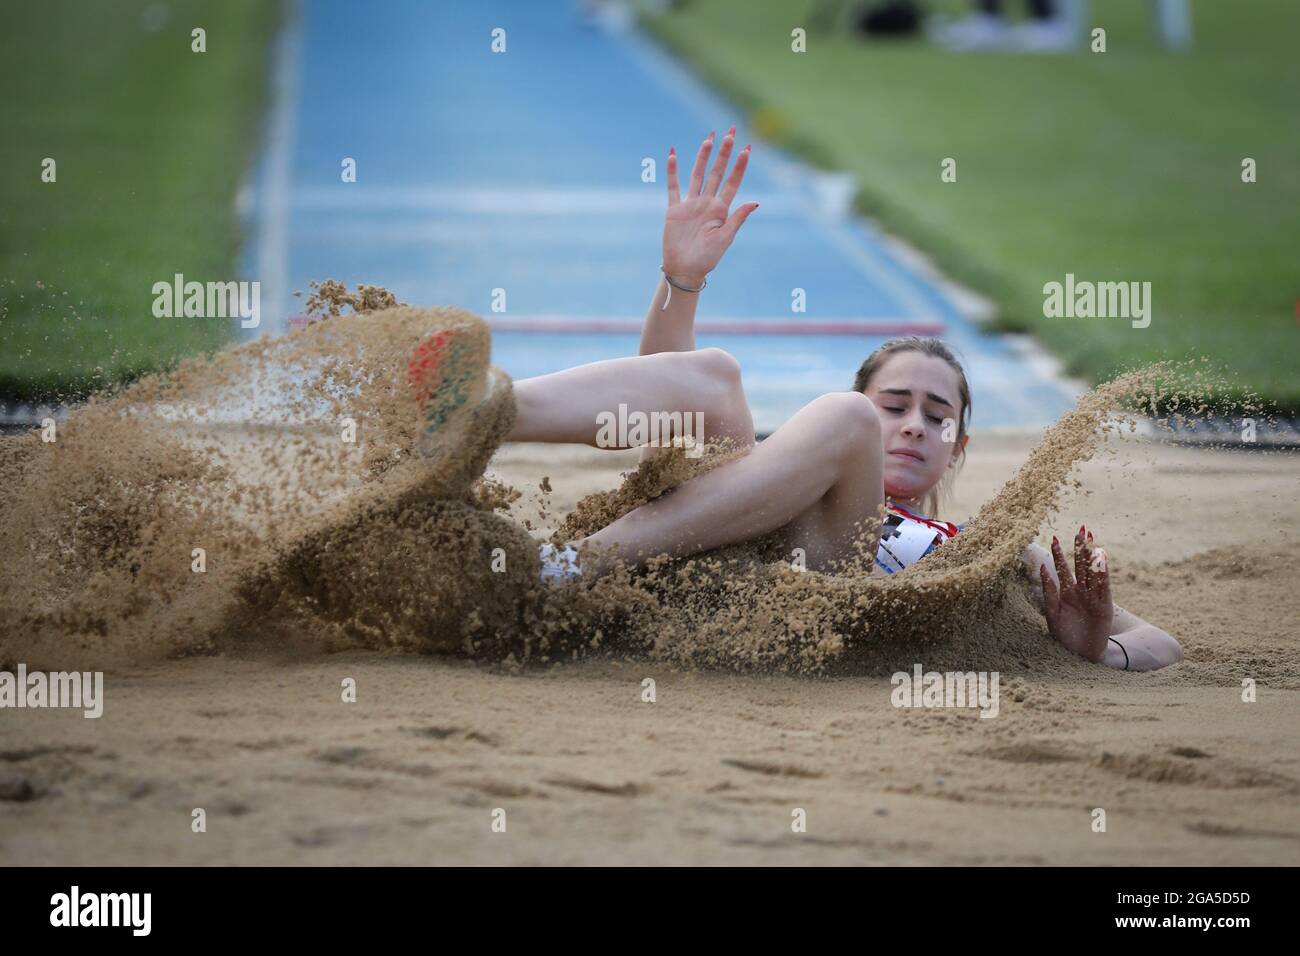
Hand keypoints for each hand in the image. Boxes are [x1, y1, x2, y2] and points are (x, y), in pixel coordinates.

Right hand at [662, 127, 759, 285]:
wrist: (684, 270)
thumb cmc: (707, 258)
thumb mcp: (725, 238)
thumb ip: (738, 218)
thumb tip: (756, 202)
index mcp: (721, 210)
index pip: (733, 182)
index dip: (739, 165)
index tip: (747, 148)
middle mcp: (707, 203)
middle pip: (717, 172)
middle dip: (724, 153)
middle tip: (730, 132)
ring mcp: (691, 204)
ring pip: (697, 174)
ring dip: (703, 156)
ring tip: (709, 139)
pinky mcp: (674, 209)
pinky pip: (673, 187)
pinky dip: (673, 172)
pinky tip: (673, 155)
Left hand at [1039, 525, 1113, 662]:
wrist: (1081, 656)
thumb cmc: (1066, 636)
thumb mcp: (1052, 613)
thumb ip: (1049, 591)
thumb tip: (1042, 568)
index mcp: (1067, 593)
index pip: (1064, 568)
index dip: (1060, 553)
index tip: (1055, 535)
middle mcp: (1082, 592)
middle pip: (1081, 565)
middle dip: (1081, 548)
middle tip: (1081, 528)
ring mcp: (1094, 597)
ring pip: (1093, 572)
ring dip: (1092, 557)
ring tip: (1091, 540)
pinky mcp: (1105, 606)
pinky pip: (1103, 587)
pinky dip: (1102, 573)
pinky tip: (1100, 559)